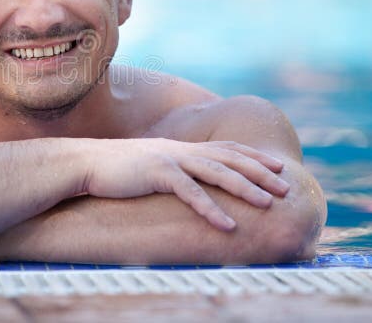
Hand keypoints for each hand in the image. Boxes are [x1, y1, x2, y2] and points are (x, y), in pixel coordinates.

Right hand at [83, 138, 288, 230]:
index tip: (277, 166)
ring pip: (217, 172)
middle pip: (229, 158)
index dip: (253, 157)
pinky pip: (190, 193)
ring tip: (268, 205)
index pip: (225, 148)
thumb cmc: (115, 169)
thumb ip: (170, 168)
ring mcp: (170, 158)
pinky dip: (211, 209)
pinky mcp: (157, 173)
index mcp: (181, 147)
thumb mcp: (149, 164)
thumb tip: (183, 180)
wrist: (85, 162)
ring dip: (245, 188)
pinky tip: (228, 225)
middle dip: (260, 172)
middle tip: (286, 187)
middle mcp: (180, 149)